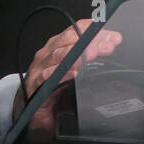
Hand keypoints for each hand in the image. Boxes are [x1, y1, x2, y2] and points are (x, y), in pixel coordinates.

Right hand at [12, 22, 122, 143]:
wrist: (30, 113)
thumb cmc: (53, 91)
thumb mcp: (75, 73)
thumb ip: (90, 62)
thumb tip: (110, 52)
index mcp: (58, 47)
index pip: (77, 31)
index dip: (95, 31)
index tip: (114, 37)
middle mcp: (48, 54)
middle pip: (70, 41)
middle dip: (92, 41)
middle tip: (110, 44)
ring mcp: (40, 68)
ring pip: (60, 56)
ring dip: (80, 54)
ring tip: (95, 54)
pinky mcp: (35, 86)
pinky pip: (48, 77)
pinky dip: (62, 74)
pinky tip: (74, 73)